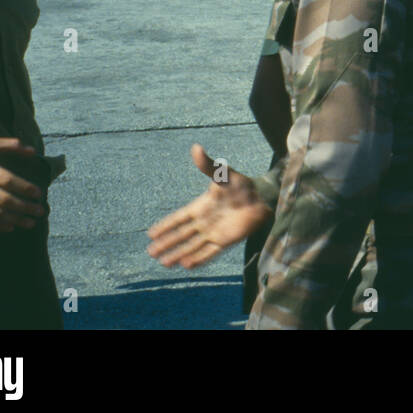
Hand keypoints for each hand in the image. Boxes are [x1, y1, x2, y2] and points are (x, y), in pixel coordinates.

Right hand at [0, 137, 46, 231]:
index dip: (26, 189)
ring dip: (16, 220)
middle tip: (41, 212)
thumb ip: (11, 145)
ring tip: (31, 223)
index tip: (39, 194)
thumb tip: (33, 152)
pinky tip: (10, 227)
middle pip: (6, 200)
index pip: (9, 181)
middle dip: (26, 208)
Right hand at [147, 145, 272, 268]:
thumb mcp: (223, 174)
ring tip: (164, 263)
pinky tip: (186, 265)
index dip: (165, 226)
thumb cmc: (242, 184)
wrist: (262, 197)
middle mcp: (205, 221)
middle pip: (182, 235)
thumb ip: (208, 165)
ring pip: (192, 246)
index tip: (150, 234)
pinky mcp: (226, 241)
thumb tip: (196, 147)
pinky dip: (198, 259)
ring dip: (178, 254)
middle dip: (167, 243)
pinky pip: (208, 252)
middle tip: (150, 252)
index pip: (179, 219)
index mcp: (201, 206)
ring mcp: (214, 232)